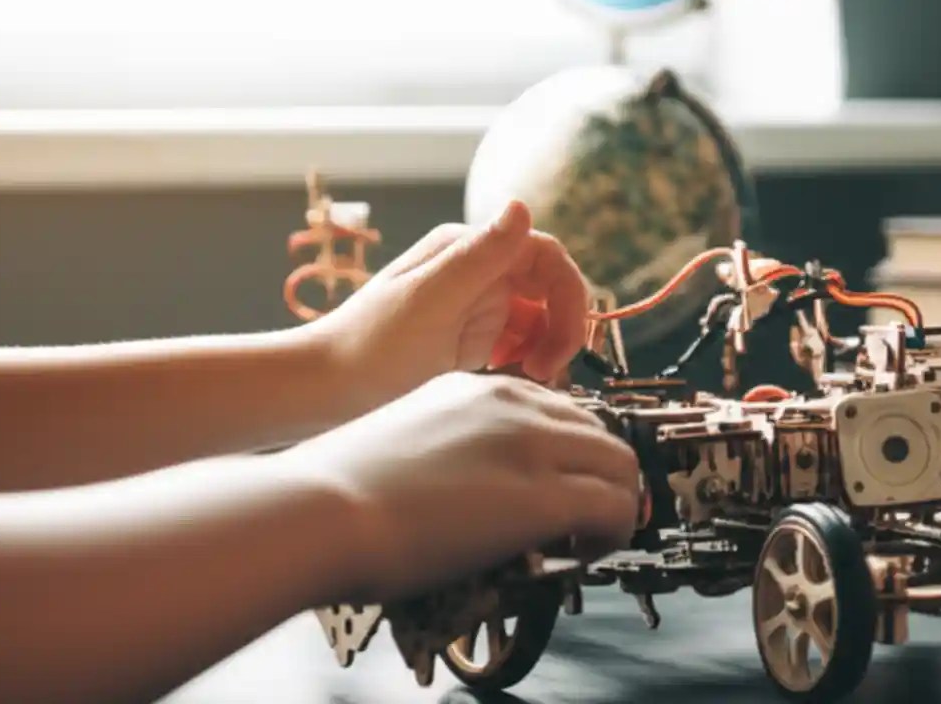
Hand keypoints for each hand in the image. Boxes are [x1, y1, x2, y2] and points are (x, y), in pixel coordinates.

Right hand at [287, 371, 638, 601]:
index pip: (557, 411)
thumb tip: (465, 490)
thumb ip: (450, 452)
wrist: (319, 509)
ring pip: (621, 465)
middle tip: (581, 521)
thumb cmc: (338, 490)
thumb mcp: (405, 443)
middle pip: (600, 433)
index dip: (567, 455)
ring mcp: (533, 445)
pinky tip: (583, 553)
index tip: (556, 488)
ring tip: (583, 541)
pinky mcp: (544, 495)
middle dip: (601, 477)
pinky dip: (614, 532)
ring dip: (614, 504)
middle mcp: (515, 405)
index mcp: (478, 388)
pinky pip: (616, 507)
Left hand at [304, 201, 588, 415]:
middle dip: (561, 326)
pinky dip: (528, 360)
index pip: (544, 256)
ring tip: (531, 378)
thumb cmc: (372, 344)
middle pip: (549, 288)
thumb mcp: (431, 299)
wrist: (327, 387)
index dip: (568, 294)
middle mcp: (476, 270)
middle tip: (547, 371)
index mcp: (467, 249)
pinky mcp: (470, 339)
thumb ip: (480, 255)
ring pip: (540, 317)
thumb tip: (520, 204)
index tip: (566, 340)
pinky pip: (520, 343)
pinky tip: (511, 377)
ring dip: (547, 346)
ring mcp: (475, 305)